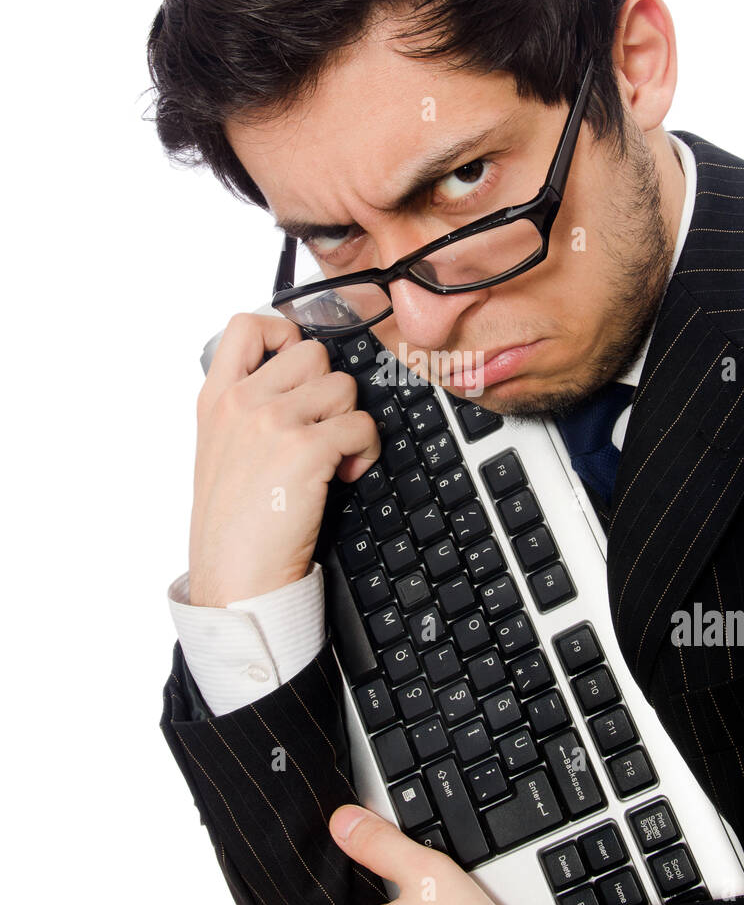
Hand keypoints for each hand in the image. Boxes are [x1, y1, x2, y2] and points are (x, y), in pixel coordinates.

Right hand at [189, 313, 379, 605]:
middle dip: (328, 390)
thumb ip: (245, 411)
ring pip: (343, 386)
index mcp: (216, 399)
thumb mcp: (217, 453)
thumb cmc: (231, 527)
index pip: (248, 325)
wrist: (233, 579)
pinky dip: (365, 451)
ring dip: (349, 421)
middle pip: (313, 352)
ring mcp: (272, 421)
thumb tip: (297, 385)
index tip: (299, 371)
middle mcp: (241, 402)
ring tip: (332, 458)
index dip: (285, 335)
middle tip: (321, 430)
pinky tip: (344, 475)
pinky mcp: (305, 448)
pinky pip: (361, 424)